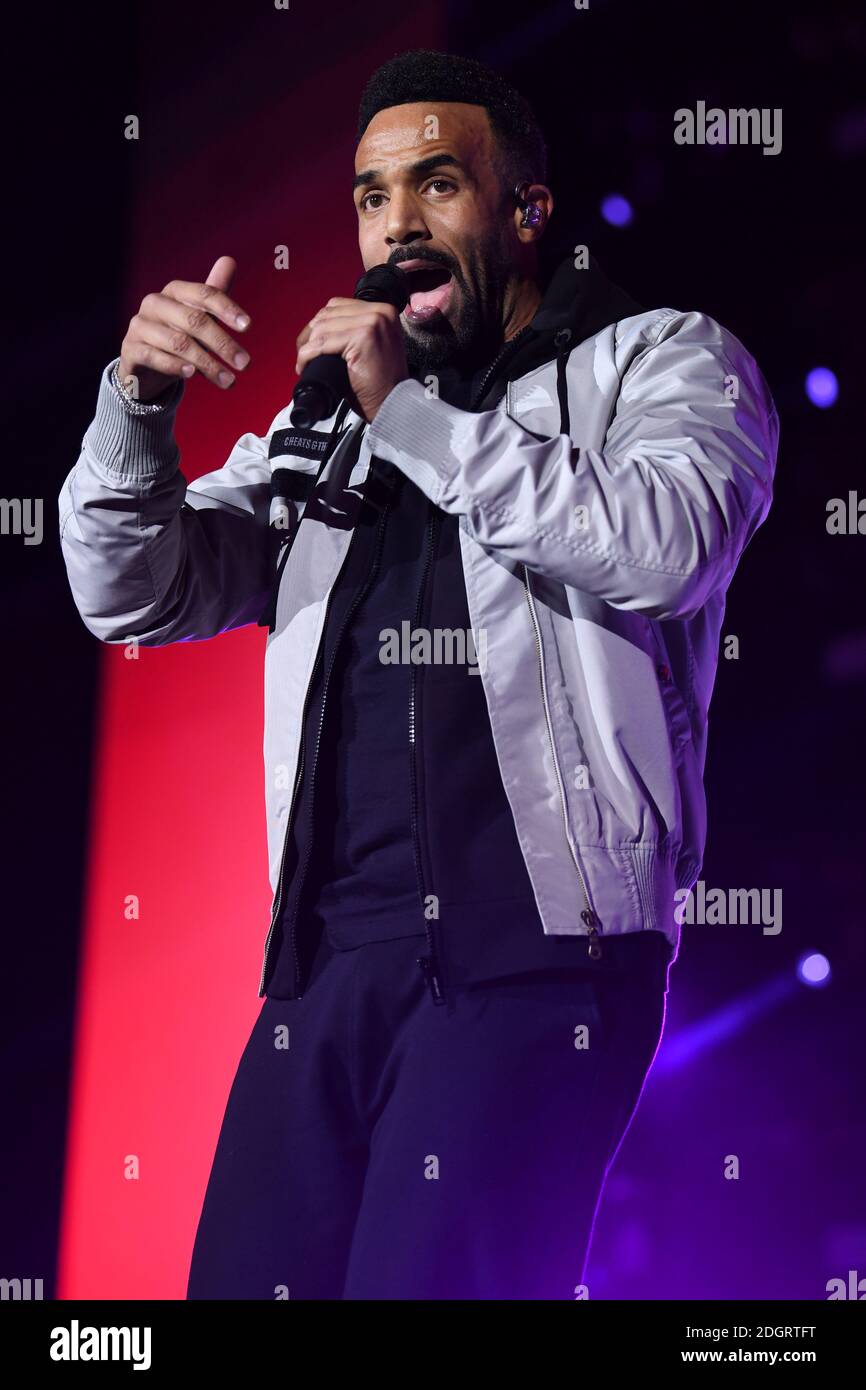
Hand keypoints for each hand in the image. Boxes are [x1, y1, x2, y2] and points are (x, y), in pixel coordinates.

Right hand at [118, 255, 251, 400]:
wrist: (143, 363)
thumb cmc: (177, 333)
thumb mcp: (197, 315)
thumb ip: (214, 293)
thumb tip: (230, 260)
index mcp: (175, 291)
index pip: (204, 294)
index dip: (227, 308)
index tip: (247, 326)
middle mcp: (155, 303)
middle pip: (195, 321)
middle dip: (223, 343)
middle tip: (245, 363)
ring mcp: (140, 326)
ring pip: (178, 342)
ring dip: (207, 363)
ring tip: (228, 380)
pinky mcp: (131, 349)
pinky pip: (155, 357)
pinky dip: (175, 366)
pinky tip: (192, 374)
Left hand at [295, 298, 407, 422]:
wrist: (392, 403)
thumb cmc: (379, 383)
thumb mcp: (369, 347)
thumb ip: (352, 331)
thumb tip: (319, 327)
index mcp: (383, 310)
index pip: (338, 306)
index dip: (319, 323)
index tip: (309, 342)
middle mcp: (381, 311)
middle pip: (329, 313)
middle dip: (310, 334)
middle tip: (303, 354)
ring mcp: (373, 322)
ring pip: (323, 327)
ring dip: (307, 346)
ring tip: (304, 364)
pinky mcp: (364, 337)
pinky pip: (323, 342)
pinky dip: (308, 354)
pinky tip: (305, 366)